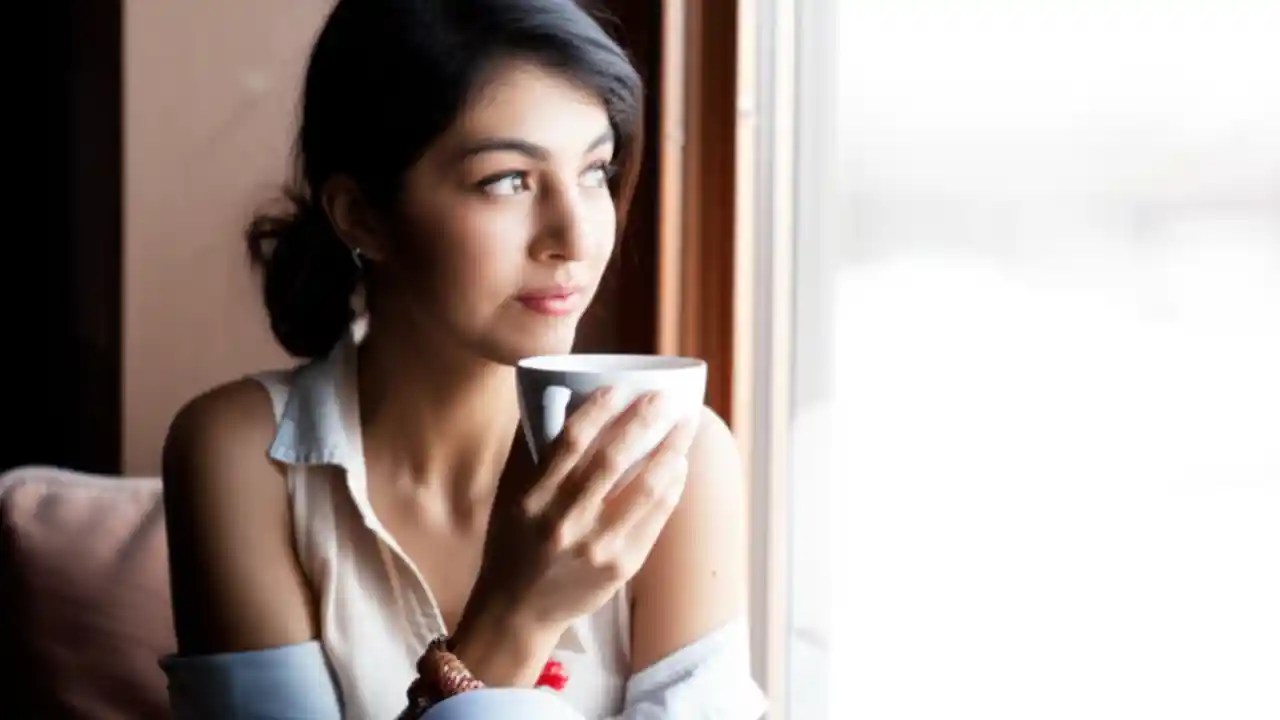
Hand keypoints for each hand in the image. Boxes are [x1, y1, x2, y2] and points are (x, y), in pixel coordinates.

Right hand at [451, 389, 699, 684]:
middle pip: (613, 459)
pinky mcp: (621, 566)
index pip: (569, 441)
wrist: (518, 611)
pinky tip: (678, 466)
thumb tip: (560, 398)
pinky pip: (656, 517)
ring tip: (684, 427)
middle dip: (644, 421)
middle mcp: (565, 521)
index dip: (599, 409)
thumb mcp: (511, 497)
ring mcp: (597, 546)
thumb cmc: (515, 543)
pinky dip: (671, 486)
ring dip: (671, 450)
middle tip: (664, 398)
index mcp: (533, 498)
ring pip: (645, 487)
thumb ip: (535, 454)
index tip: (620, 387)